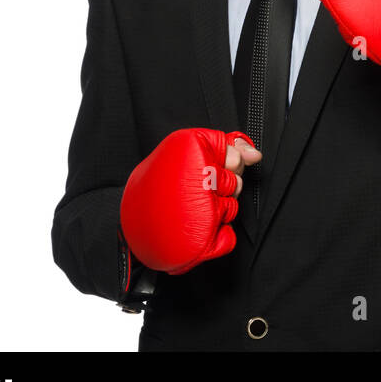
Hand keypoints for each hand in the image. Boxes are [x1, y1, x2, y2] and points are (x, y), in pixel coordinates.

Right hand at [120, 129, 256, 274]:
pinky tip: (192, 230)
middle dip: (221, 186)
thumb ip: (227, 146)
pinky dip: (214, 237)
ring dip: (215, 211)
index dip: (223, 162)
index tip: (207, 168)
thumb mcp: (188, 152)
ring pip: (232, 205)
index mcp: (189, 144)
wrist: (125, 225)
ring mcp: (200, 203)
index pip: (232, 150)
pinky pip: (227, 236)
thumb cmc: (158, 188)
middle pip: (236, 178)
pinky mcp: (201, 233)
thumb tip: (255, 154)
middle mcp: (196, 170)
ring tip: (187, 209)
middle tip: (192, 189)